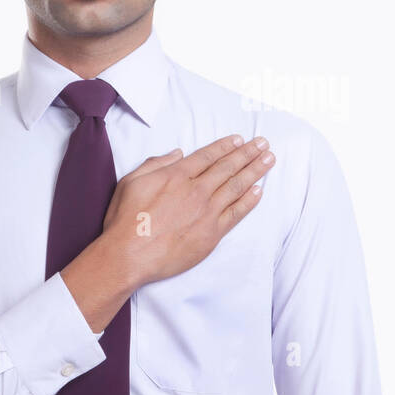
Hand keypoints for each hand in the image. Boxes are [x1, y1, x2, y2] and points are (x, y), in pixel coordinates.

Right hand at [99, 135, 275, 288]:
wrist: (129, 254)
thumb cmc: (125, 220)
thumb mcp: (131, 181)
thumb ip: (156, 163)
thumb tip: (178, 153)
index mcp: (177, 175)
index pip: (208, 156)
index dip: (226, 146)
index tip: (240, 139)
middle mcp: (196, 190)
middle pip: (228, 167)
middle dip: (248, 153)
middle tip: (263, 144)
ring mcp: (206, 212)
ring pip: (236, 187)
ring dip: (255, 171)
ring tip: (269, 160)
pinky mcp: (212, 234)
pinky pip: (236, 214)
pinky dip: (249, 201)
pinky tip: (259, 191)